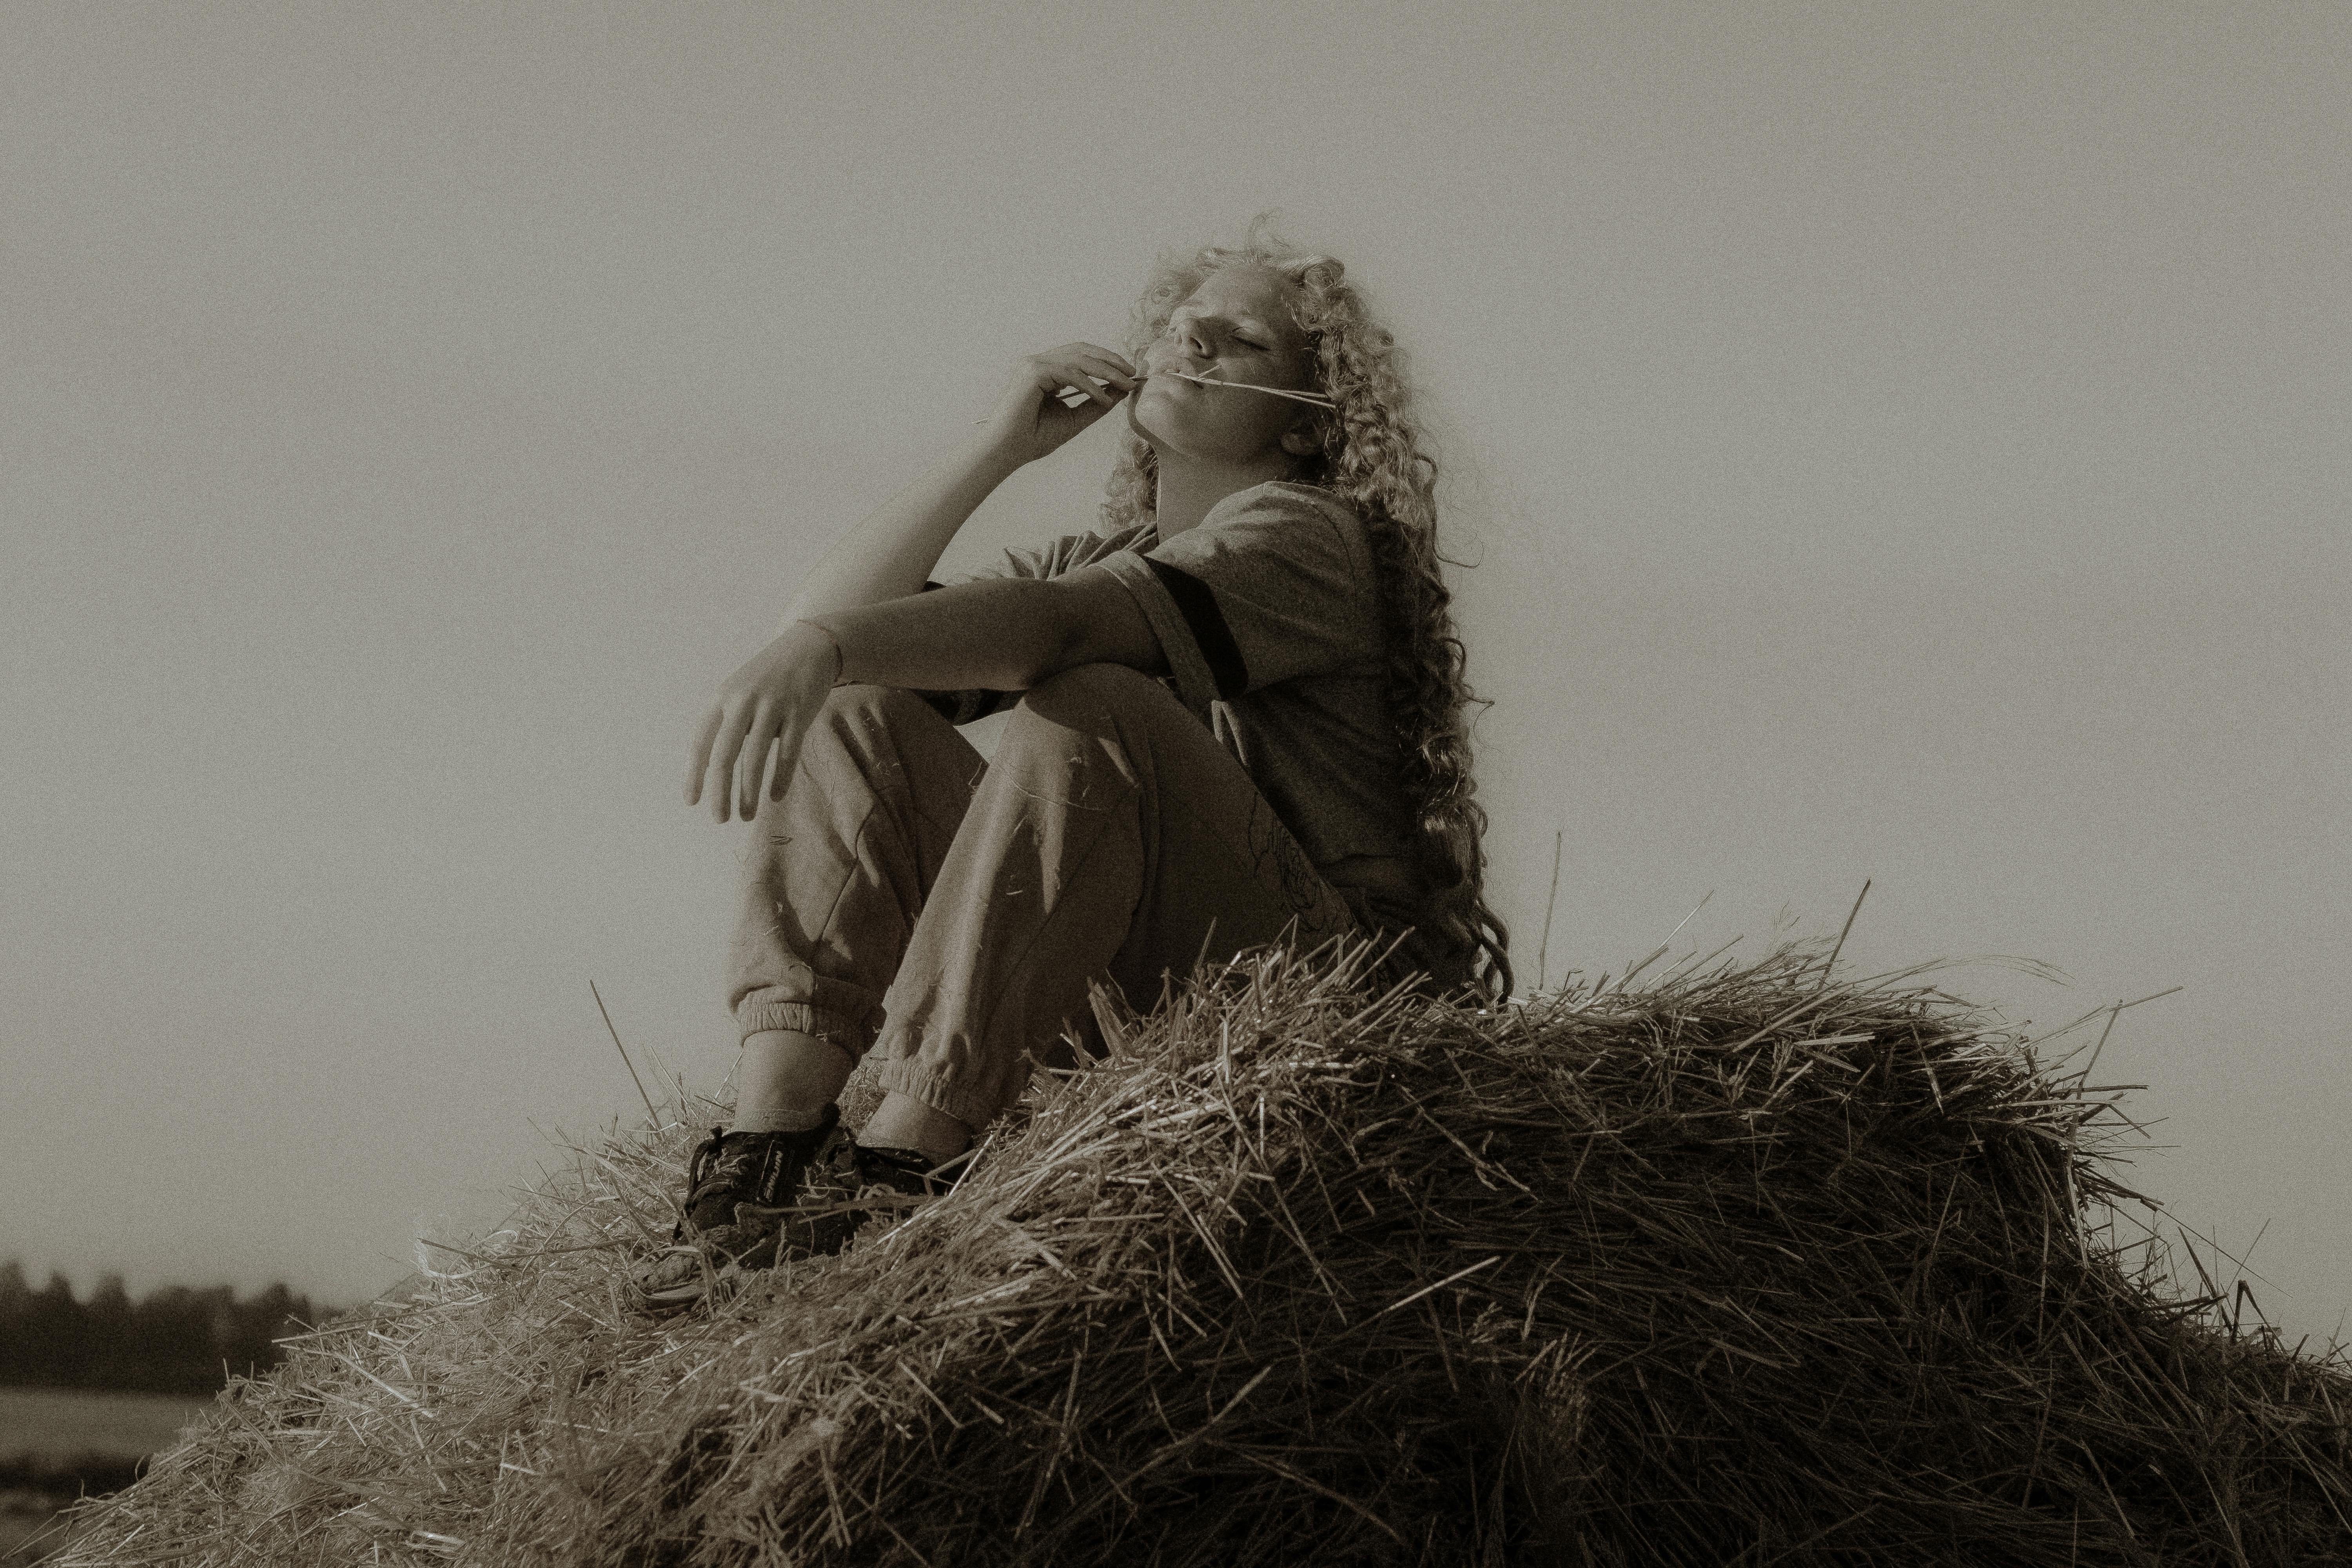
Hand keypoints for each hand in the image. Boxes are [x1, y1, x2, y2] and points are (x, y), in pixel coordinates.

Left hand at [686, 621, 840, 822]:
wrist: (810, 646)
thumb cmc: (770, 678)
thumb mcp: (740, 692)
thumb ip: (726, 722)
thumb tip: (714, 767)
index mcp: (722, 697)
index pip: (700, 741)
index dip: (694, 773)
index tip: (691, 801)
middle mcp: (742, 700)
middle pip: (724, 753)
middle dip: (720, 791)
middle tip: (719, 819)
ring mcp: (772, 705)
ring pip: (755, 757)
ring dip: (748, 791)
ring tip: (746, 816)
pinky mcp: (799, 711)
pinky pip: (787, 752)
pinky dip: (780, 777)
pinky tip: (775, 797)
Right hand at [976, 343, 1138, 466]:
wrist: (1005, 452)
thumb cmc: (1032, 439)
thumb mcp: (1074, 419)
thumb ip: (1096, 403)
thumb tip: (1121, 390)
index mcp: (1045, 371)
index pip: (1080, 356)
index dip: (1106, 362)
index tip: (1128, 376)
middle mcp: (1038, 363)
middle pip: (1081, 350)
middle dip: (1110, 360)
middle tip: (1133, 373)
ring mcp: (1033, 364)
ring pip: (1078, 358)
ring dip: (1106, 370)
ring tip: (1125, 383)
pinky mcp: (1032, 372)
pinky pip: (1069, 372)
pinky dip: (1090, 384)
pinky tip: (1103, 398)